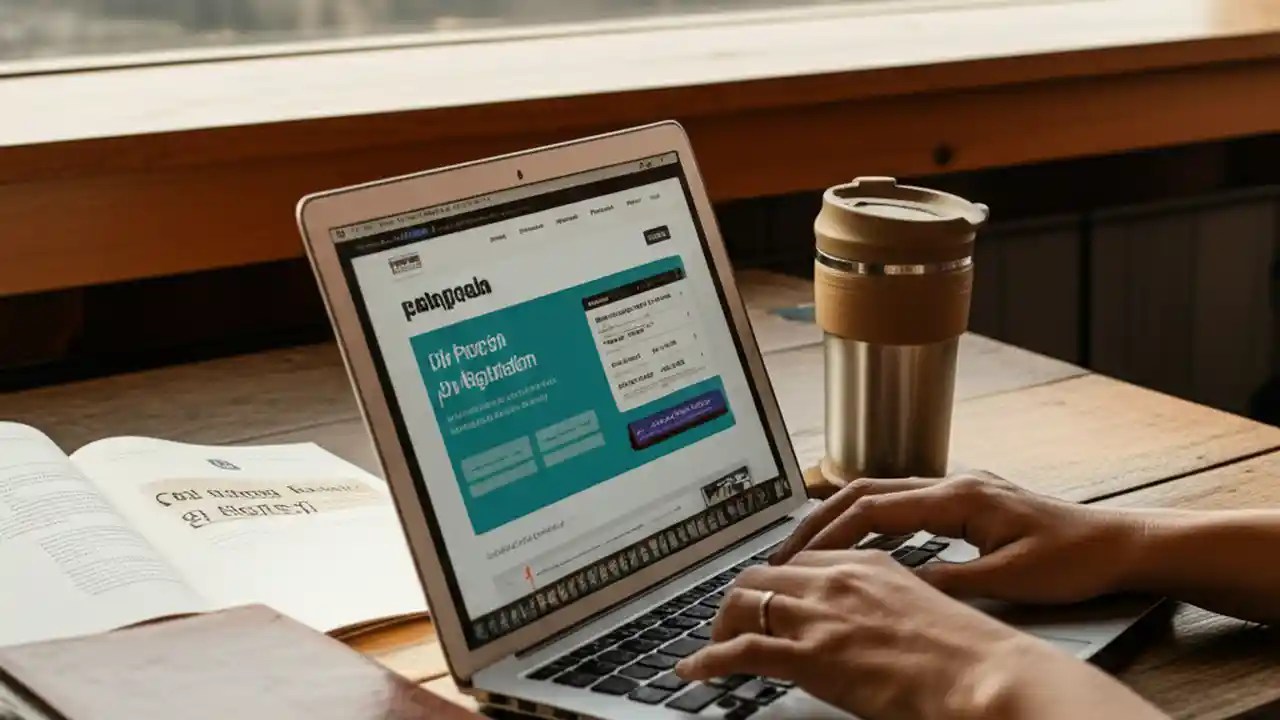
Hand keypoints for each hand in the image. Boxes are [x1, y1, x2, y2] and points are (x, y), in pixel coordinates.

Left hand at [676, 551, 1167, 719]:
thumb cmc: (967, 653)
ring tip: (711, 647)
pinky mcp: (811, 654)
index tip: (762, 595)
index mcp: (865, 562)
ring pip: (743, 603)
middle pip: (761, 574)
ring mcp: (820, 614)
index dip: (772, 579)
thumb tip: (863, 620)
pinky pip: (739, 650)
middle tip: (729, 622)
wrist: (983, 675)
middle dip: (738, 600)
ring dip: (719, 627)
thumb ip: (883, 602)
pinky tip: (697, 670)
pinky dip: (709, 660)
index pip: (798, 558)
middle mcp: (836, 578)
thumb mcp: (920, 606)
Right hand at [772, 472, 1146, 604]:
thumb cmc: (1076, 558)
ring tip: (808, 547)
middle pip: (865, 490)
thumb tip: (894, 589)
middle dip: (819, 519)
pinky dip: (869, 519)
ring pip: (881, 492)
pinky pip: (902, 502)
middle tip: (785, 551)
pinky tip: (860, 543)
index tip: (798, 557)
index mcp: (958, 497)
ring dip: (840, 516)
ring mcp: (960, 488)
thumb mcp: (1009, 579)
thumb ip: (948, 582)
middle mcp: (954, 483)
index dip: (829, 532)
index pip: (873, 507)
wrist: (1122, 543)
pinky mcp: (968, 501)